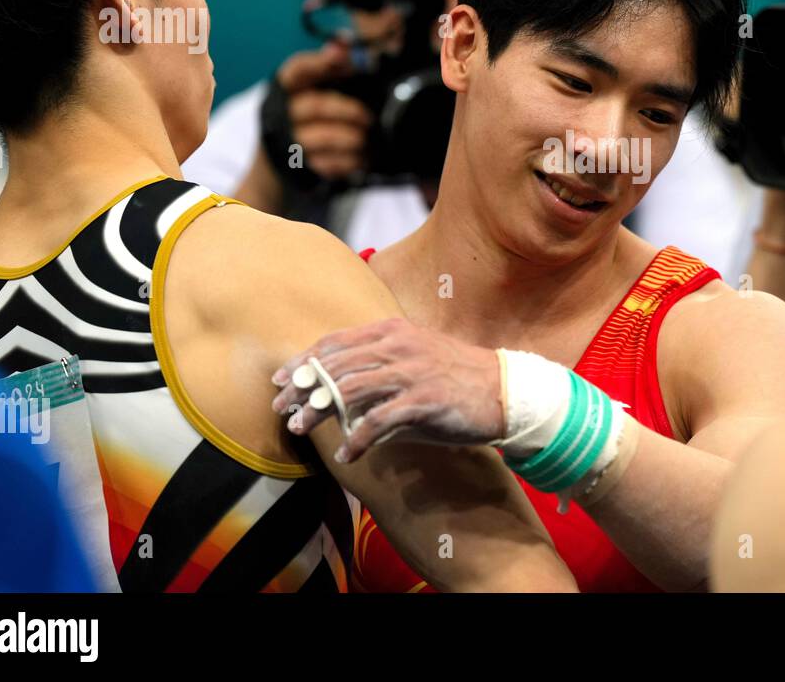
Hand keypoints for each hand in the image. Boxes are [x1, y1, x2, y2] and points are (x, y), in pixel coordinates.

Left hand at [271, 318, 504, 460]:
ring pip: (348, 390)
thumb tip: (338, 388)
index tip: (282, 380)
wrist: (503, 390)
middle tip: (283, 411)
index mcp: (391, 330)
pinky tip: (346, 454)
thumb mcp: (414, 355)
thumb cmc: (456, 376)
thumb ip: (379, 365)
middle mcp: (397, 345)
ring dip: (319, 413)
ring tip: (302, 430)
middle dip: (303, 389)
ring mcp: (411, 371)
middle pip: (335, 365)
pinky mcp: (423, 399)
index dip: (304, 361)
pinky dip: (356, 439)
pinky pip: (378, 421)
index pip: (335, 342)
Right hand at [277, 39, 372, 179]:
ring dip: (351, 138)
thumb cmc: (300, 123)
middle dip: (348, 110)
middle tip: (368, 117)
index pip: (297, 69)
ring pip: (323, 137)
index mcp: (284, 90)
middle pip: (316, 106)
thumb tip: (343, 42)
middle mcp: (281, 113)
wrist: (272, 171)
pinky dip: (349, 162)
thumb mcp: (307, 93)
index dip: (318, 62)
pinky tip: (363, 159)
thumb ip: (325, 68)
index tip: (342, 57)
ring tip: (367, 140)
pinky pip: (327, 164)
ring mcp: (287, 142)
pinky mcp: (298, 167)